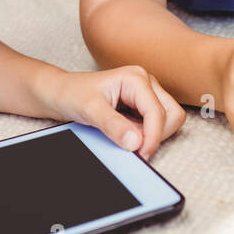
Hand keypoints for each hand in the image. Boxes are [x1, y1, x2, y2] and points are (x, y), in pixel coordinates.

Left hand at [51, 65, 185, 160]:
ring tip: (127, 138)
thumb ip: (113, 125)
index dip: (153, 137)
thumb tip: (136, 142)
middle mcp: (146, 83)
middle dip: (157, 135)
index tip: (141, 154)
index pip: (159, 112)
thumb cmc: (73, 94)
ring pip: (168, 121)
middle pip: (172, 115)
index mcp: (136, 78)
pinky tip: (127, 135)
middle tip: (134, 147)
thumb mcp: (90, 110)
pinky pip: (156, 125)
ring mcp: (146, 94)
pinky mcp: (143, 106)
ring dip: (152, 136)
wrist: (62, 94)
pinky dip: (146, 135)